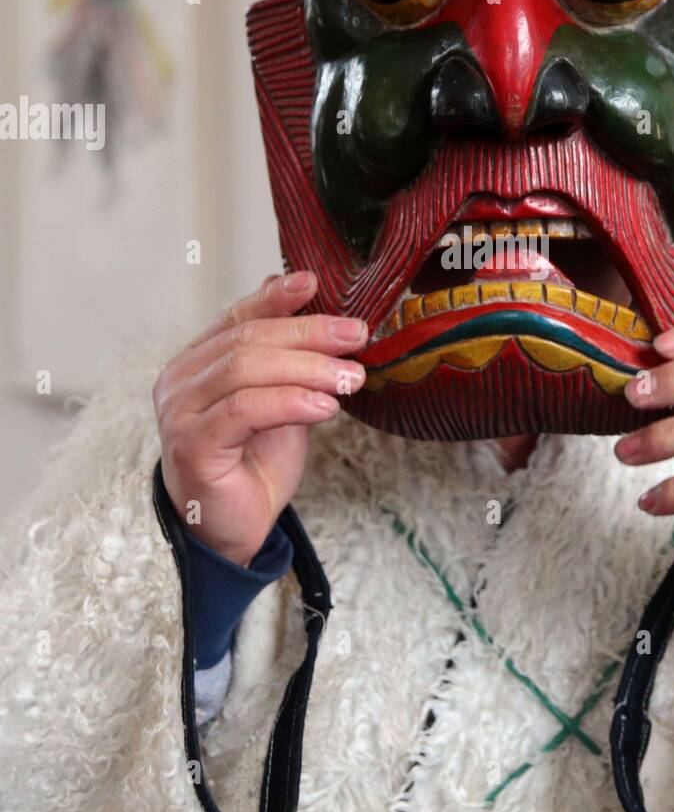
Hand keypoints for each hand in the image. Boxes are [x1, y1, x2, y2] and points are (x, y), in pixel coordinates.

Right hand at [154, 272, 365, 565]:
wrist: (234, 529)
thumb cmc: (254, 464)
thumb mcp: (280, 401)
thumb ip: (287, 358)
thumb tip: (305, 297)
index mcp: (197, 362)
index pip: (237, 317)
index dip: (276, 297)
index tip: (315, 282)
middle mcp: (181, 381)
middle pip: (247, 339)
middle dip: (308, 333)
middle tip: (355, 335)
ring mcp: (180, 413)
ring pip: (246, 369)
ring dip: (307, 368)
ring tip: (350, 377)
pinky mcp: (191, 446)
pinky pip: (245, 410)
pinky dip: (291, 401)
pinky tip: (324, 406)